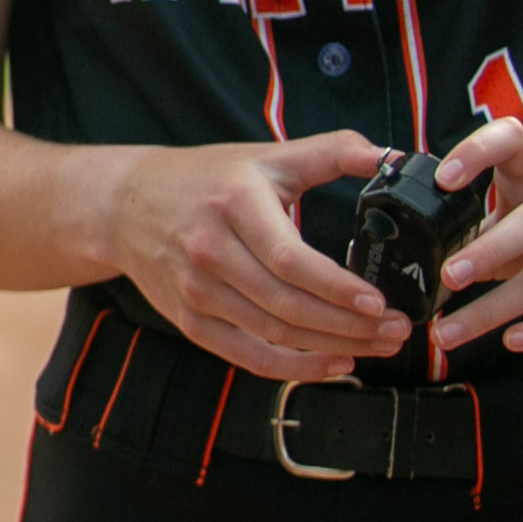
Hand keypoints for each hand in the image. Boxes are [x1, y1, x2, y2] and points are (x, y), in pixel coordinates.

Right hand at [104, 133, 406, 380]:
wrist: (125, 205)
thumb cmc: (206, 180)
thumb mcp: (265, 157)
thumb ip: (332, 152)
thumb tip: (395, 157)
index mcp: (233, 205)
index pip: (290, 259)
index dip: (337, 288)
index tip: (379, 302)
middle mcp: (209, 251)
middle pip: (287, 304)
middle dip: (350, 325)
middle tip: (397, 329)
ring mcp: (195, 291)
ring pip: (274, 334)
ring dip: (333, 347)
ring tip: (378, 345)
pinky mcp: (190, 320)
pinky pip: (247, 356)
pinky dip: (294, 368)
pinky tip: (334, 363)